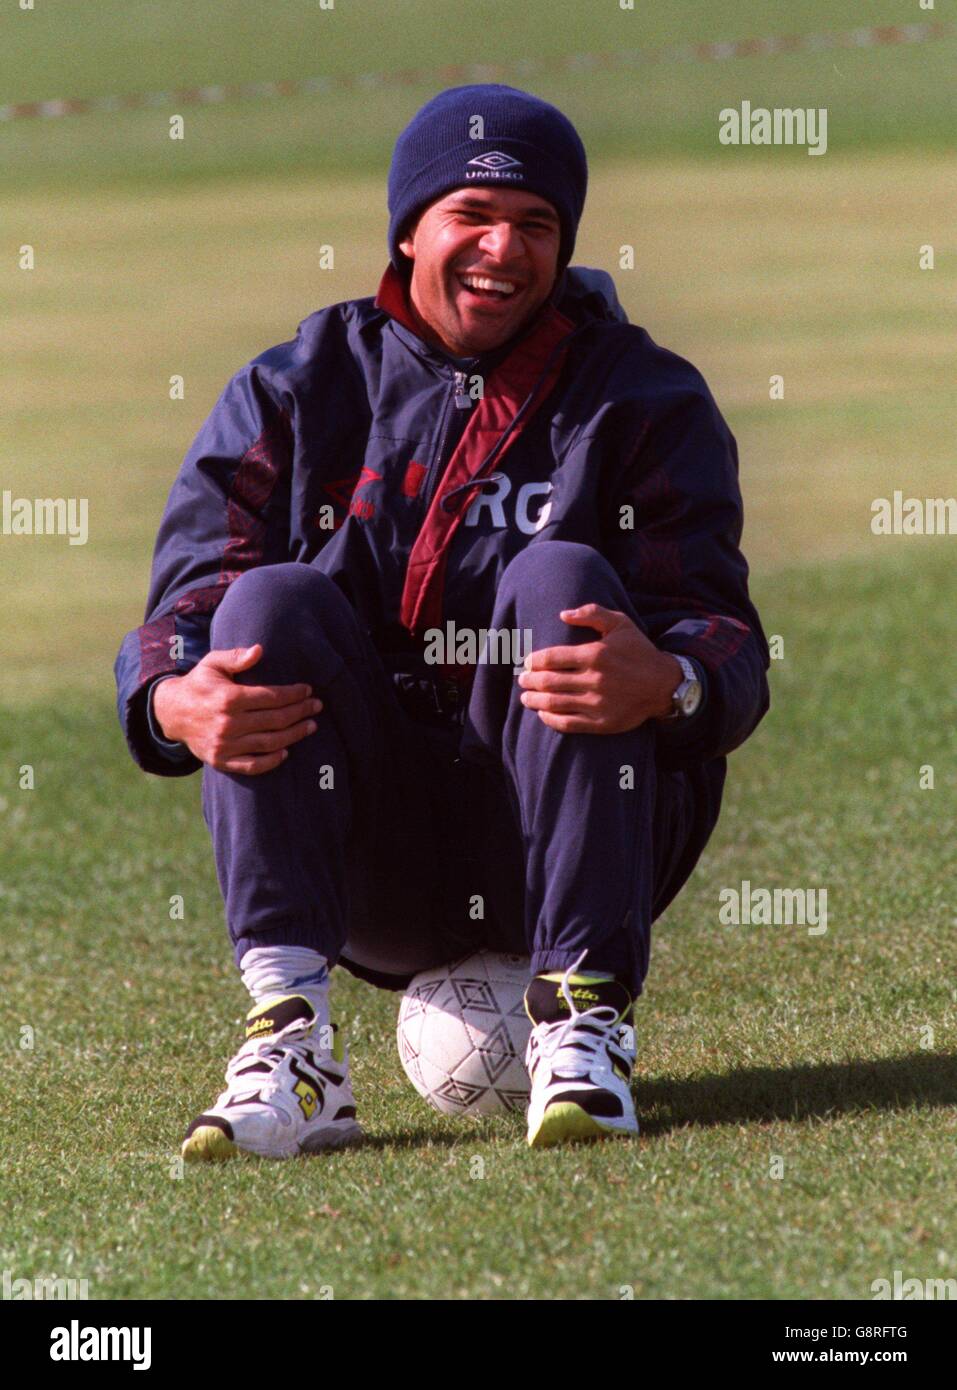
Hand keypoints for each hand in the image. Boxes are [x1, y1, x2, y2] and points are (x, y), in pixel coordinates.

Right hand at [152, 645, 322, 773]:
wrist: (171, 712)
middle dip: (300, 712)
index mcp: (229, 698)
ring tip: (310, 726)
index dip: (294, 694)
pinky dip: (271, 761)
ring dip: (294, 735)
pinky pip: (252, 765)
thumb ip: (236, 656)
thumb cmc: (199, 684)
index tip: (308, 691)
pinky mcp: (221, 760)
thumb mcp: (213, 663)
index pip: (272, 697)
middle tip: (317, 707)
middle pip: (275, 720)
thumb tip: (259, 650)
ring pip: (269, 743)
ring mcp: (225, 745)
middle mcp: (228, 723)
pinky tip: (286, 752)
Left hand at [516, 603, 681, 734]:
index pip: (552, 658)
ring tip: (526, 698)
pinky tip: (543, 714)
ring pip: (554, 703)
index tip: (528, 663)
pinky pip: (568, 723)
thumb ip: (592, 613)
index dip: (534, 661)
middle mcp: (595, 679)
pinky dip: (550, 719)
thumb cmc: (639, 651)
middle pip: (549, 681)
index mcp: (596, 654)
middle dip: (530, 681)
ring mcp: (598, 703)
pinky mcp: (602, 722)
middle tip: (522, 681)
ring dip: (534, 701)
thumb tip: (563, 614)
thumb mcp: (621, 623)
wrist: (664, 685)